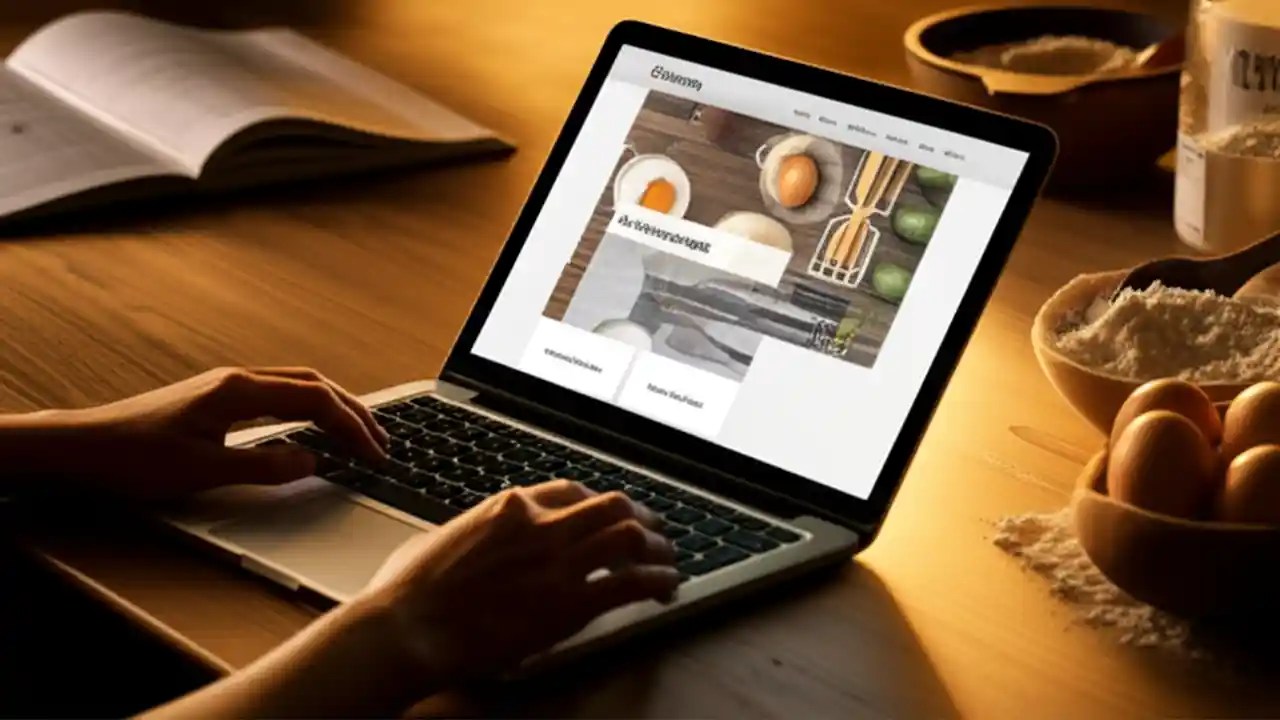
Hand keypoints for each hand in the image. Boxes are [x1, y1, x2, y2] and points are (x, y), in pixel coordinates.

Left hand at [38, 366, 387, 499]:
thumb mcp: (203, 471)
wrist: (86, 446)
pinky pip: (281, 392)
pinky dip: (310, 407)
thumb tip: (313, 462)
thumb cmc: (135, 457)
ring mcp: (229, 385)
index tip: (375, 452)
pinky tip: (314, 428)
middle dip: (354, 411)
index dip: (352, 427)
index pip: (315, 401)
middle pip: (315, 384)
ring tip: (359, 433)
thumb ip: (263, 465)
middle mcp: (239, 379)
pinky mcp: (220, 396)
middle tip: (382, 441)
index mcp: (240, 391)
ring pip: (300, 384)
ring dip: (335, 406)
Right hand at [357, 480, 679, 684]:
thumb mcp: (441, 541)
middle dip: (639, 518)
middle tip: (653, 533)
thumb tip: (474, 540)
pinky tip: (664, 588)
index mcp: (510, 506)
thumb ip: (473, 534)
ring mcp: (557, 562)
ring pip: (629, 536)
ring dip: (656, 548)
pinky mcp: (568, 603)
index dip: (601, 502)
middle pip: (612, 504)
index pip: (573, 490)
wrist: (405, 629)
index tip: (611, 514)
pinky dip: (656, 582)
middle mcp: (541, 524)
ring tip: (667, 561)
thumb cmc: (408, 592)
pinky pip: (629, 584)